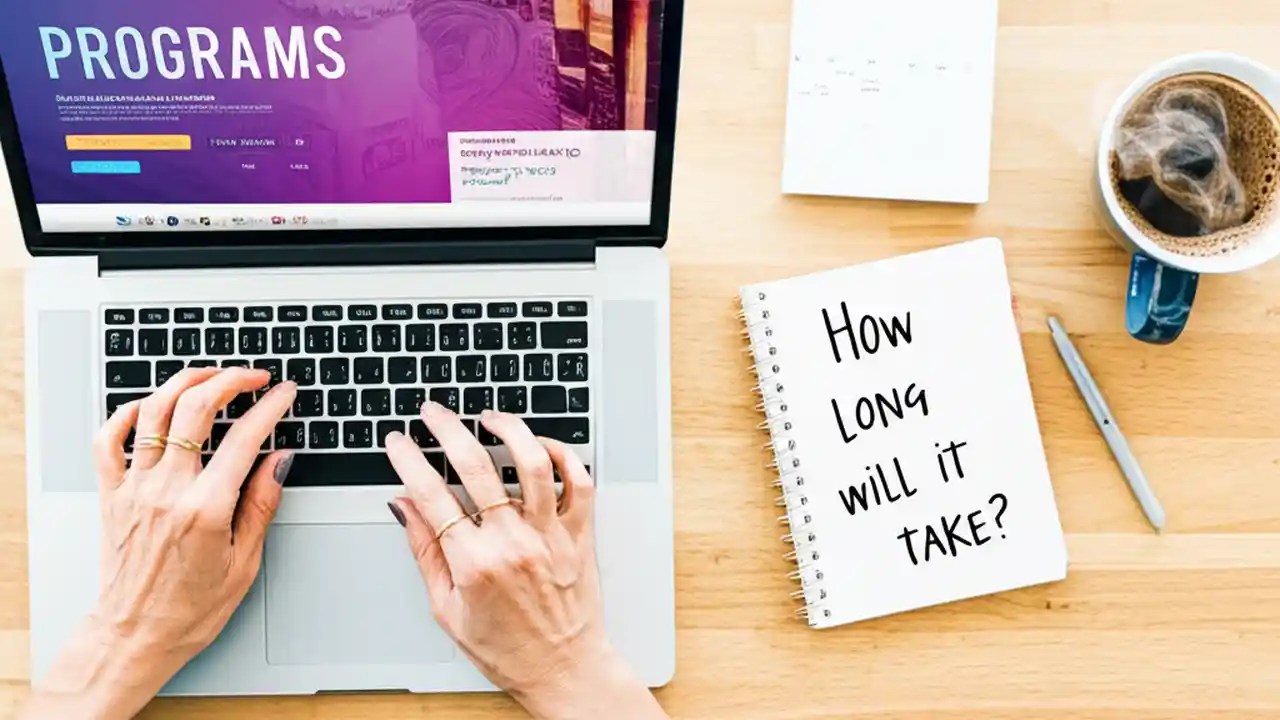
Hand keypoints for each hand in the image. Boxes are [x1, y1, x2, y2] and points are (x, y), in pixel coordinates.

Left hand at [22, 368, 297, 719]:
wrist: (135, 635)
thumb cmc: (189, 610)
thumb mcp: (244, 561)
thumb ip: (262, 503)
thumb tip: (279, 459)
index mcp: (204, 508)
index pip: (244, 438)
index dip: (270, 407)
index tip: (284, 394)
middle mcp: (166, 491)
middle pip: (195, 409)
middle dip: (230, 380)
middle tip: (253, 377)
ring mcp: (135, 489)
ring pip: (154, 412)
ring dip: (185, 383)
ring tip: (210, 376)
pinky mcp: (113, 494)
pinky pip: (110, 438)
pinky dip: (129, 412)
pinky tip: (152, 405)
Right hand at [385, 403, 666, 719]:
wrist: (564, 670)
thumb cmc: (505, 649)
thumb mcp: (447, 609)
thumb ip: (424, 554)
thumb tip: (403, 507)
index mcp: (473, 564)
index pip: (431, 495)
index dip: (409, 460)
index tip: (399, 441)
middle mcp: (513, 543)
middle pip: (476, 466)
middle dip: (446, 429)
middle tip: (433, 412)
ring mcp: (550, 536)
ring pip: (533, 462)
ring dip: (509, 428)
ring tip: (489, 416)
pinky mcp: (580, 534)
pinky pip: (579, 481)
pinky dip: (563, 454)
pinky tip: (541, 444)